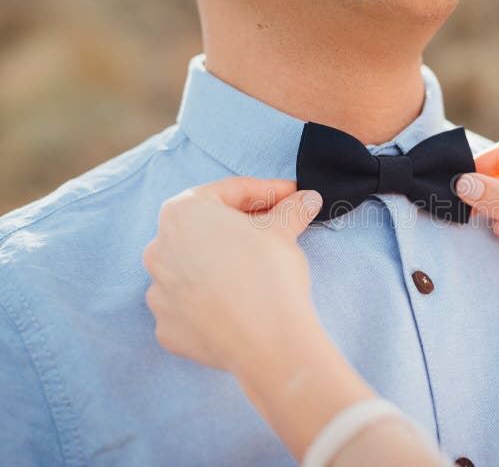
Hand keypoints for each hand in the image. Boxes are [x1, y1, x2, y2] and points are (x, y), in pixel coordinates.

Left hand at [143, 177, 322, 374]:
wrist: (266, 341)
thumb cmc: (268, 275)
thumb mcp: (283, 230)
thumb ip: (292, 209)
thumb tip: (307, 199)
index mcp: (182, 213)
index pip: (229, 192)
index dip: (267, 191)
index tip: (291, 196)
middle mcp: (159, 249)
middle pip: (206, 228)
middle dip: (242, 226)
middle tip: (277, 229)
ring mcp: (158, 291)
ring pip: (194, 267)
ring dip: (223, 263)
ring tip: (256, 269)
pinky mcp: (167, 326)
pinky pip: (190, 304)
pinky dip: (212, 299)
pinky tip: (239, 302)